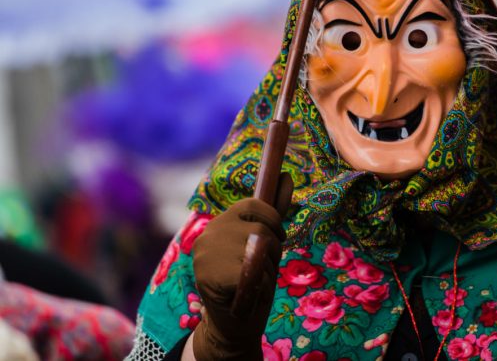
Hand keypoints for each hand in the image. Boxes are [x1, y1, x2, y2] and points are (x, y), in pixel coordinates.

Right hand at [191, 198, 283, 360]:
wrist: (234, 323)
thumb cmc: (252, 280)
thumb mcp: (265, 242)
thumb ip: (274, 211)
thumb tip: (286, 174)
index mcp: (220, 223)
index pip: (254, 204)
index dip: (272, 222)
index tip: (276, 239)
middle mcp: (209, 233)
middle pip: (262, 228)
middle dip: (272, 252)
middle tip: (258, 270)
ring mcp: (207, 253)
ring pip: (261, 248)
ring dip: (267, 270)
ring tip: (253, 283)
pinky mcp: (211, 274)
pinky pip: (255, 270)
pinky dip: (259, 285)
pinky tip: (247, 294)